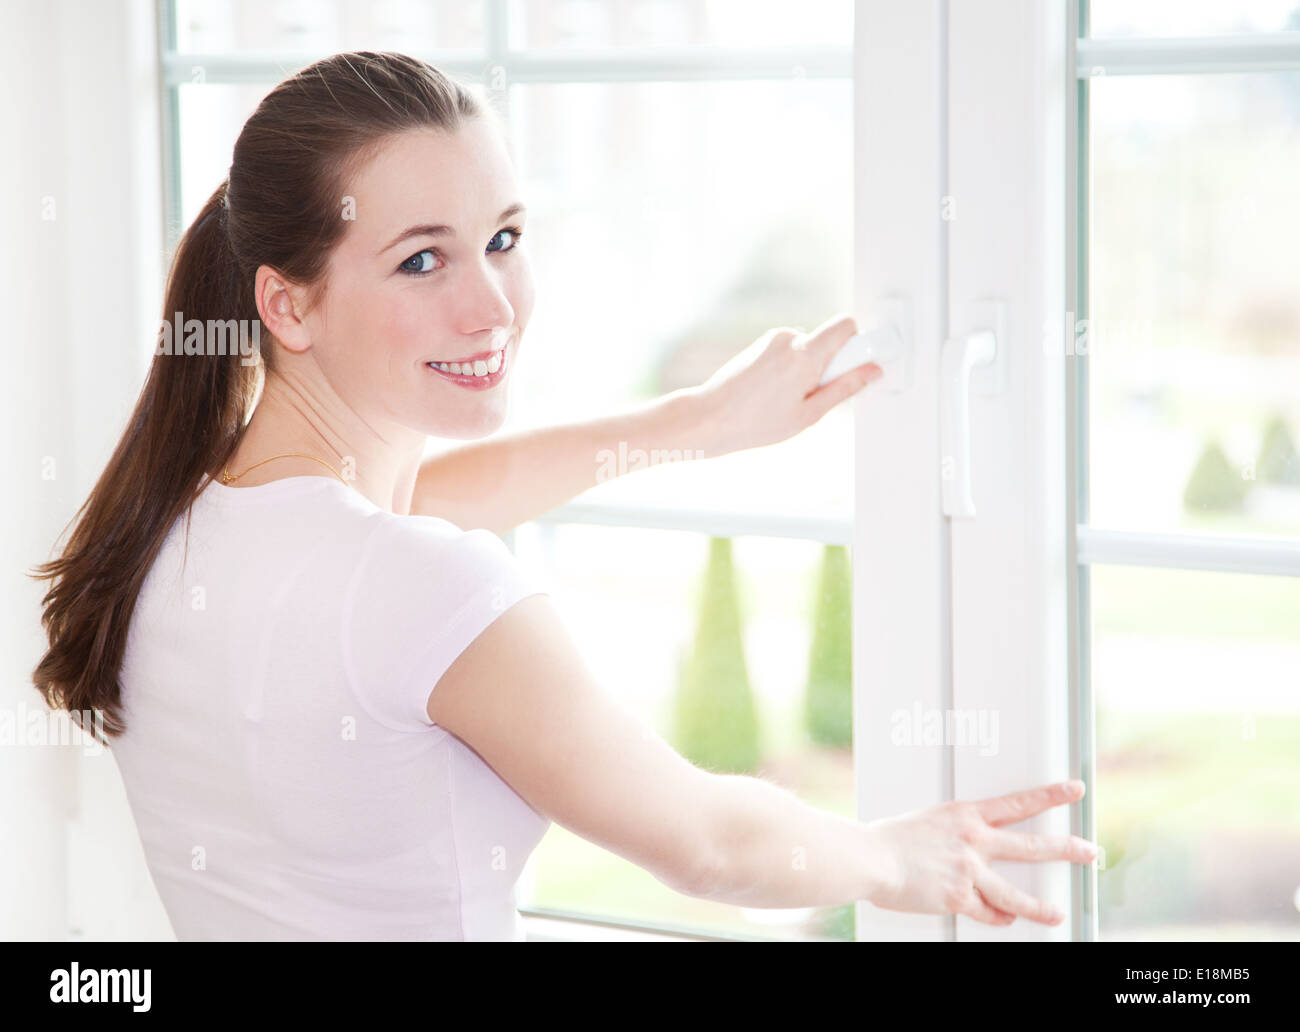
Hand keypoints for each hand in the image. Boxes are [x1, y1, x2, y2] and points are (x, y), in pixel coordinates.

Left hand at [689, 313, 882, 456]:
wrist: (709, 418)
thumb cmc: (754, 422)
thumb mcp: (809, 414)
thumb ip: (844, 388)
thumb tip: (873, 372)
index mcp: (804, 354)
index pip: (847, 326)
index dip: (861, 344)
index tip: (866, 362)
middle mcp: (789, 338)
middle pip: (830, 340)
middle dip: (832, 364)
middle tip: (813, 394)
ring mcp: (774, 338)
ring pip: (810, 349)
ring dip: (808, 370)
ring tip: (786, 398)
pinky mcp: (763, 343)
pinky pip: (792, 351)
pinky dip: (792, 368)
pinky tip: (774, 392)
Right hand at [862, 779, 1096, 925]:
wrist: (870, 858)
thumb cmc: (889, 840)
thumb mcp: (928, 822)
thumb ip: (953, 834)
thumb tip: (965, 848)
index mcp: (965, 815)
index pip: (1018, 802)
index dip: (1050, 796)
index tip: (1072, 790)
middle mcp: (973, 841)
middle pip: (1031, 846)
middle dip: (1066, 849)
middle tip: (1089, 851)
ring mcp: (968, 870)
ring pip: (1015, 893)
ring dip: (1039, 906)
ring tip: (1055, 913)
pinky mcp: (958, 897)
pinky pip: (987, 911)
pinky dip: (996, 916)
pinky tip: (1004, 919)